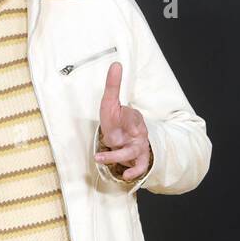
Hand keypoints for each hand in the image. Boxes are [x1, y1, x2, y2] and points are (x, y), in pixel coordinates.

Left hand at [94, 61, 151, 179]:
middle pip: (136, 133)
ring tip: (99, 159)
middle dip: (126, 132)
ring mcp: (138, 146)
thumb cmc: (116, 120)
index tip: (122, 112)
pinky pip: (140, 167)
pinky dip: (134, 172)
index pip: (133, 116)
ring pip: (132, 152)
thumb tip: (116, 63)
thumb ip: (113, 85)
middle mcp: (138, 132)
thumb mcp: (112, 103)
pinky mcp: (138, 160)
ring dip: (116, 157)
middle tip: (110, 138)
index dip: (129, 116)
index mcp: (132, 117)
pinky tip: (126, 177)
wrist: (125, 138)